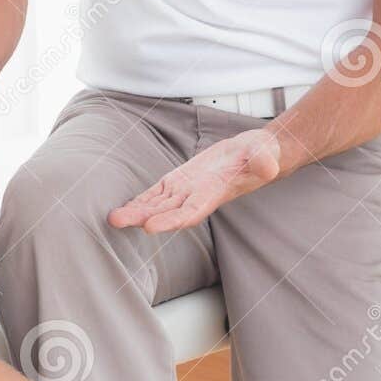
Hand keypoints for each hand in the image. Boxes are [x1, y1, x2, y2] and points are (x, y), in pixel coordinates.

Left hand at [108, 129, 282, 233]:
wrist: (257, 156)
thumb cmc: (261, 155)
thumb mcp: (264, 154)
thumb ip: (263, 162)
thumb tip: (268, 167)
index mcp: (214, 193)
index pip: (190, 211)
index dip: (170, 220)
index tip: (150, 226)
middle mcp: (197, 197)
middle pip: (166, 211)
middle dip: (142, 217)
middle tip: (116, 222)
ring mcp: (186, 190)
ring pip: (157, 204)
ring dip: (135, 211)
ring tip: (112, 218)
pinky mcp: (180, 181)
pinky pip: (157, 194)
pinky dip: (141, 201)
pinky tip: (124, 208)